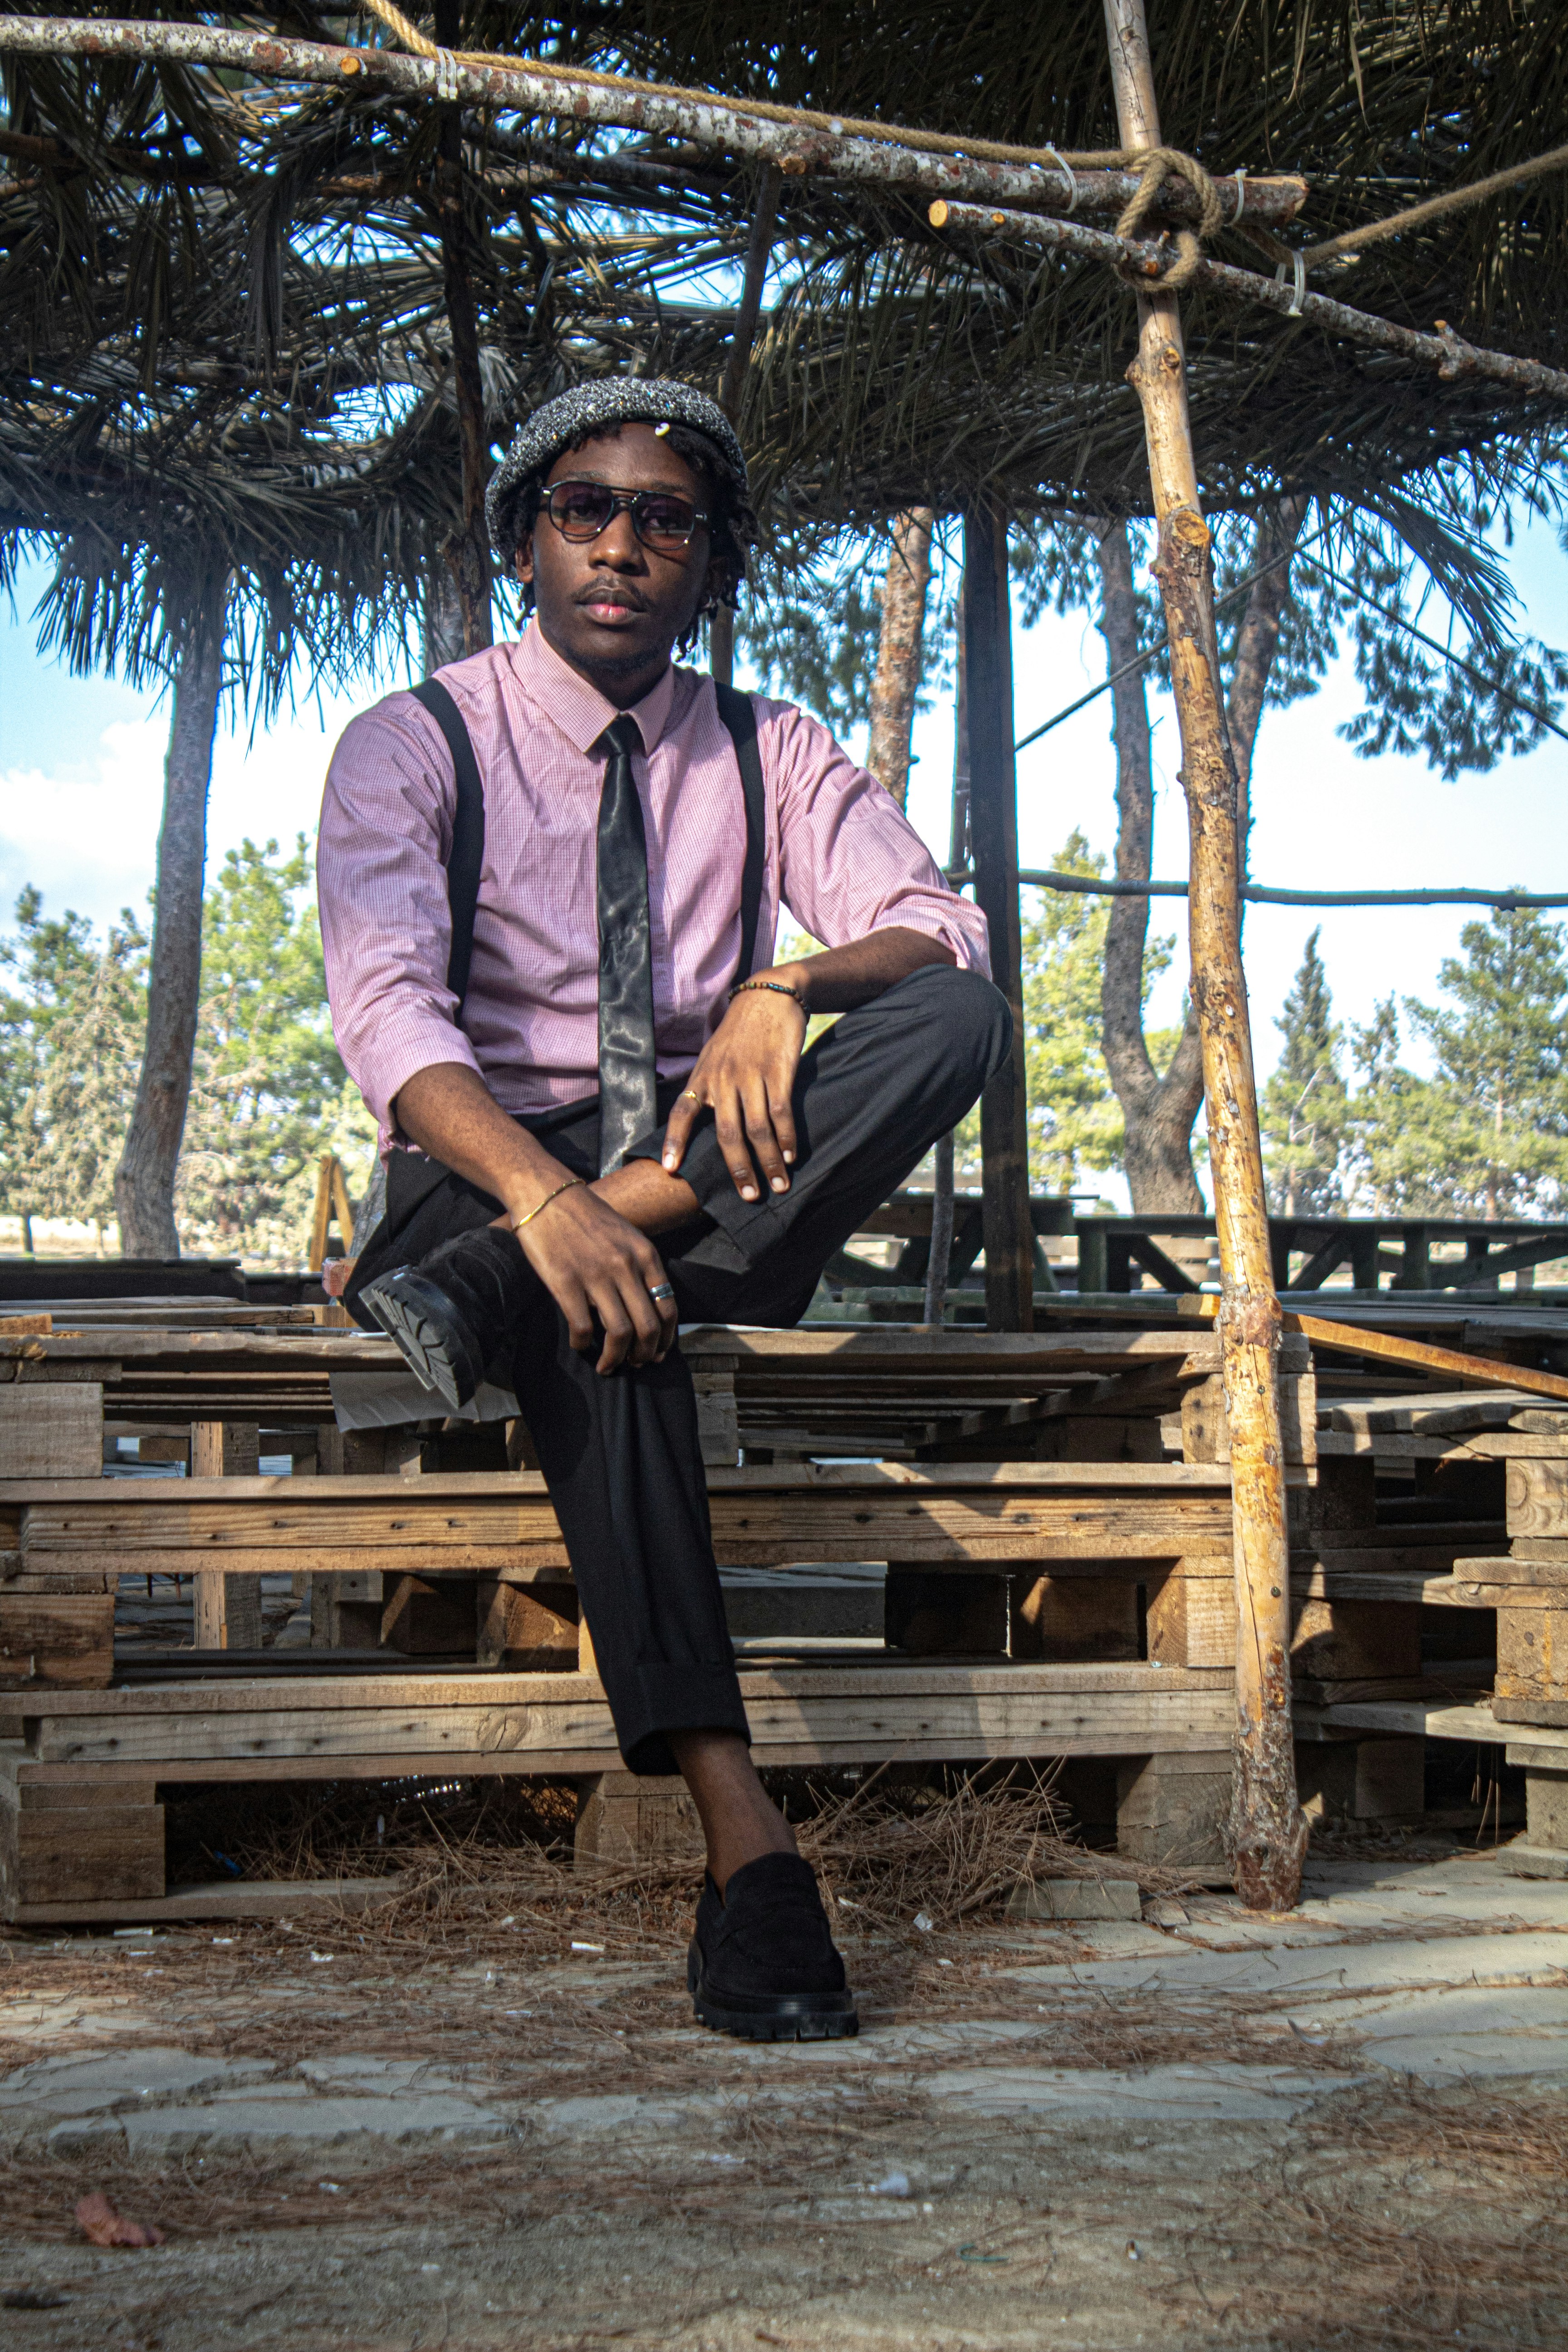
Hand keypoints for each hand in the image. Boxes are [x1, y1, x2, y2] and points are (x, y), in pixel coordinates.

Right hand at [507, 1181, 677, 1374]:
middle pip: (648, 1327)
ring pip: (619, 1334)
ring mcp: (595, 1275)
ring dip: (615, 1358)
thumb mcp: (626, 1235)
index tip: (659, 1353)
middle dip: (644, 1355)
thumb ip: (639, 1268)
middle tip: (634, 1364)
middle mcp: (625, 1266)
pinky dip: (583, 1344)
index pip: (668, 1309)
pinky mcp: (565, 1282)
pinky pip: (582, 1327)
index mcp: (645, 1255)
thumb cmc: (586, 1216)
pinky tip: (580, 1345)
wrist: (547, 1193)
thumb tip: (648, 1309)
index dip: (666, 1339)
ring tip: (608, 1366)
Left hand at [660, 980, 807, 1201]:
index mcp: (703, 1075)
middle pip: (725, 1132)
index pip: (682, 1111)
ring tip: (779, 1185)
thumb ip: (708, 1086)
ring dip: (768, 1161)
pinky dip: (786, 1136)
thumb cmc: (741, 1031)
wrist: (770, 994)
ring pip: (756, 1128)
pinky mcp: (778, 1070)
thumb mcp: (714, 1054)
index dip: (675, 1141)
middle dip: (737, 1168)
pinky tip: (792, 1155)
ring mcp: (750, 1074)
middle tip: (749, 1196)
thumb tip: (698, 1123)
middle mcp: (723, 1078)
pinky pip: (780, 1111)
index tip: (670, 1170)